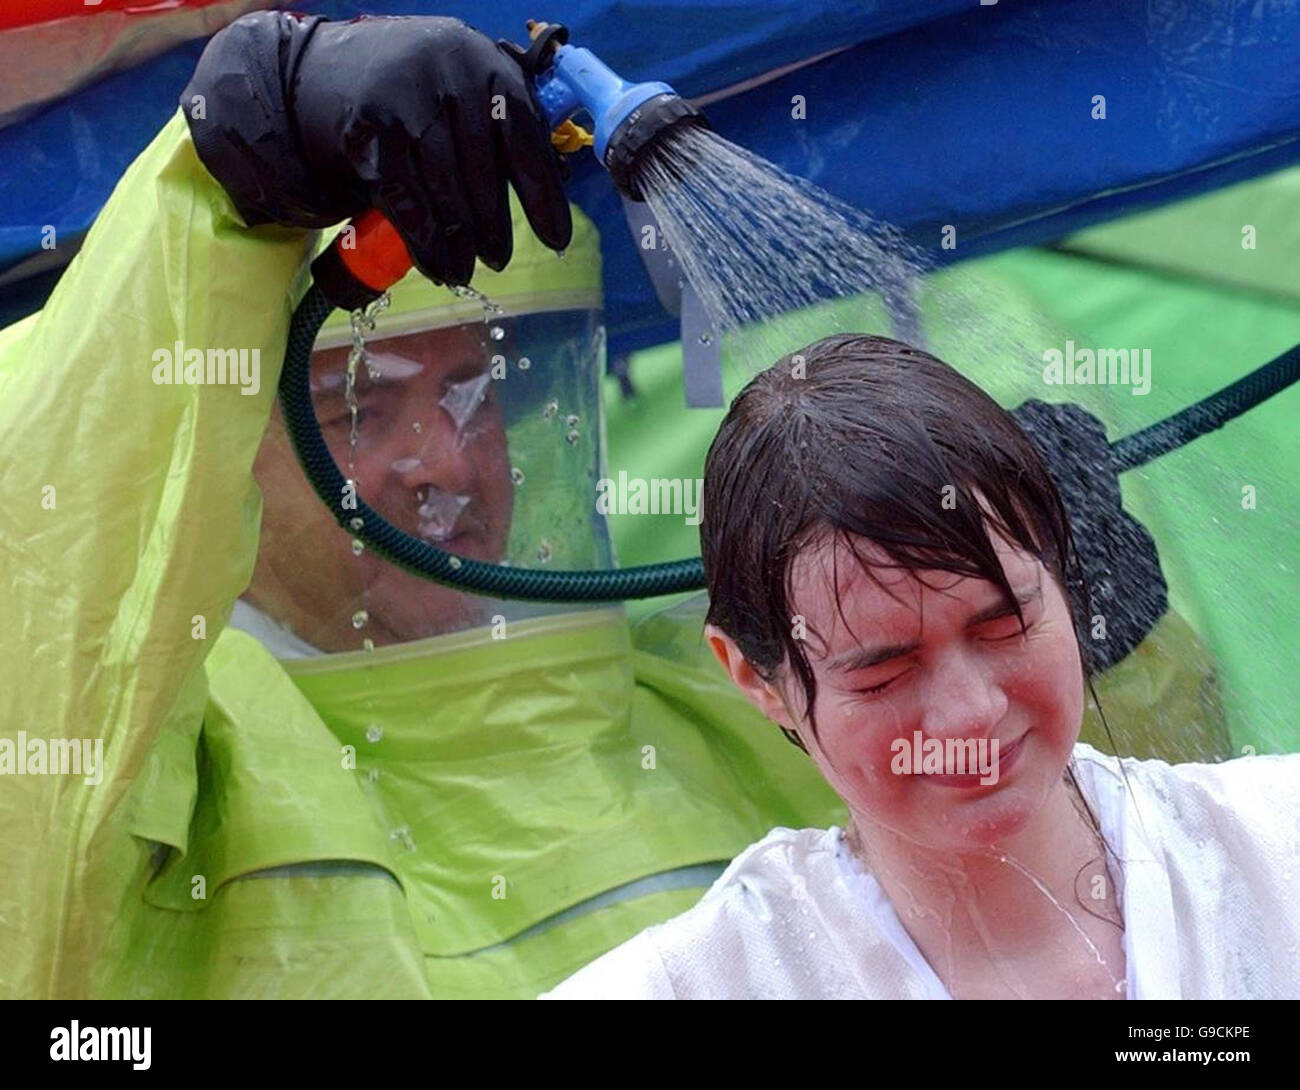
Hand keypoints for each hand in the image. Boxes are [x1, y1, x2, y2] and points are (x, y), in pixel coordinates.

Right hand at [182, 12, 571, 284]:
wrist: (339, 69)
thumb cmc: (427, 95)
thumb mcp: (470, 95)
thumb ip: (505, 134)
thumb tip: (549, 208)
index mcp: (488, 65)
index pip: (524, 137)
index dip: (542, 195)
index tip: (556, 241)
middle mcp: (449, 72)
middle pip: (481, 169)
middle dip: (493, 225)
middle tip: (499, 260)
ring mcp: (405, 95)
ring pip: (442, 187)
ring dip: (457, 240)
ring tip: (465, 271)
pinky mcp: (369, 127)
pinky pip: (403, 196)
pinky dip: (422, 238)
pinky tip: (435, 263)